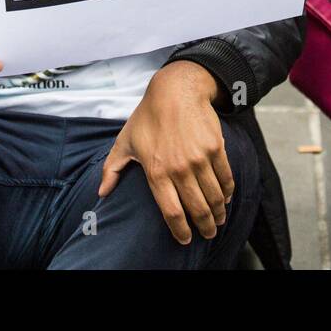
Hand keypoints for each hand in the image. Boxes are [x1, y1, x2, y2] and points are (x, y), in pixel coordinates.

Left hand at [99, 60, 229, 244]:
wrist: (175, 90)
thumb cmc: (148, 116)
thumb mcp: (124, 141)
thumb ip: (111, 169)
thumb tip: (102, 192)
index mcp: (156, 171)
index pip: (171, 212)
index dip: (180, 231)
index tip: (185, 239)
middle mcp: (179, 168)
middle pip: (197, 209)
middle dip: (204, 227)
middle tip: (208, 233)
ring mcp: (199, 158)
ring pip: (214, 196)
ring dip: (218, 213)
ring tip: (218, 220)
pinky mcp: (215, 147)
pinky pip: (225, 177)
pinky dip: (227, 191)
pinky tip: (225, 198)